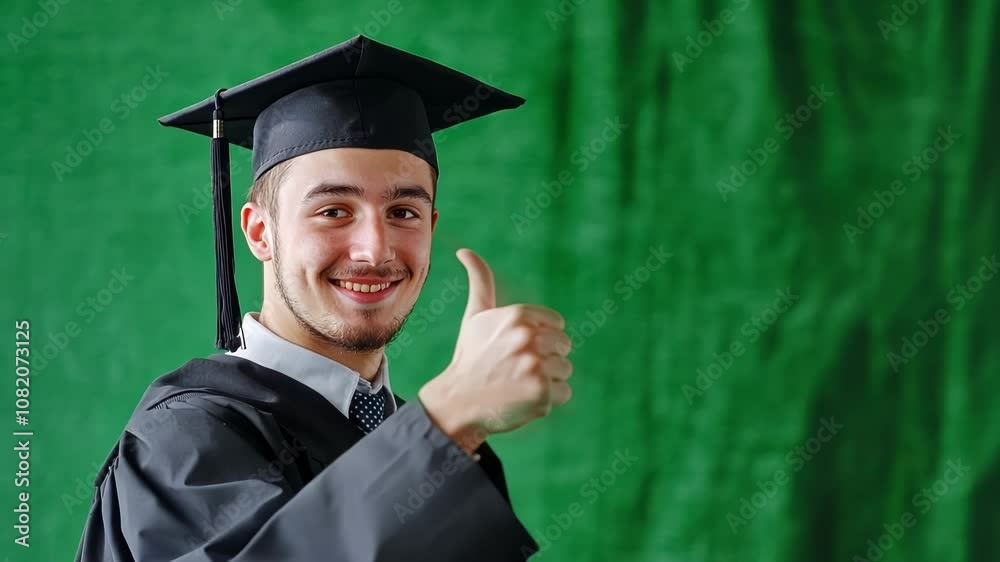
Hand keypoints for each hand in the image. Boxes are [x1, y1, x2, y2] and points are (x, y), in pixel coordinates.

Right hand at [418, 248, 573, 453]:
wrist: (458, 403)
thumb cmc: (470, 357)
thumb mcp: (475, 316)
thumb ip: (480, 281)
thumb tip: (465, 251)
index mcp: (518, 315)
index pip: (557, 325)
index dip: (540, 339)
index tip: (517, 350)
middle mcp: (528, 337)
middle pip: (563, 346)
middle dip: (545, 358)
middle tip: (516, 369)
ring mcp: (536, 366)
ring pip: (565, 369)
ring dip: (547, 379)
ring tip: (518, 384)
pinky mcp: (542, 393)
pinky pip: (564, 392)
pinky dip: (548, 399)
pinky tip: (523, 398)